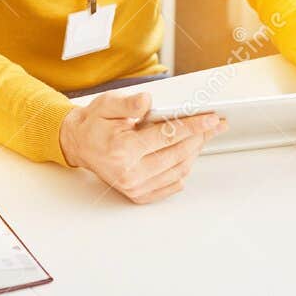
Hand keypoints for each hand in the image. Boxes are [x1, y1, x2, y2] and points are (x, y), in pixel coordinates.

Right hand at [58, 90, 225, 203]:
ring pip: (177, 170)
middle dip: (200, 137)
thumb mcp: (107, 104)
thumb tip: (147, 102)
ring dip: (194, 153)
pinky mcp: (137, 194)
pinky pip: (170, 185)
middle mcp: (130, 172)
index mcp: (123, 149)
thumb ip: (127, 103)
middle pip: (177, 154)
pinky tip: (189, 156)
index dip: (193, 126)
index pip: (167, 136)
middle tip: (216, 125)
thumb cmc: (95, 123)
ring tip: (203, 136)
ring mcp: (134, 186)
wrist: (79, 144)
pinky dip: (183, 170)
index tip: (211, 119)